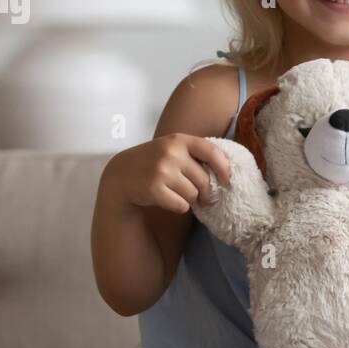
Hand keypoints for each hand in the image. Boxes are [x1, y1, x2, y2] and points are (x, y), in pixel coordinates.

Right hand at [111, 133, 231, 215]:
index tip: (227, 181)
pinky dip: (178, 207)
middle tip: (201, 197)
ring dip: (189, 199)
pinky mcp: (154, 189)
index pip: (212, 152)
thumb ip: (195, 154)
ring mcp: (162, 170)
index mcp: (179, 140)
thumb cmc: (154, 163)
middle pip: (204, 180)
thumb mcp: (172, 148)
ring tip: (176, 193)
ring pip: (193, 194)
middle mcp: (171, 153)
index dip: (224, 168)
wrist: (121, 175)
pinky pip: (181, 205)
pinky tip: (167, 199)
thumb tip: (227, 174)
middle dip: (204, 192)